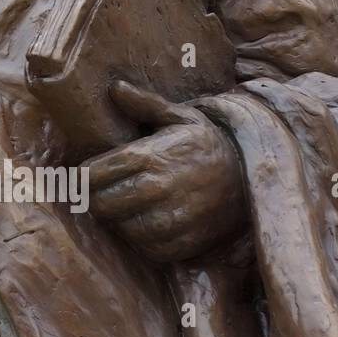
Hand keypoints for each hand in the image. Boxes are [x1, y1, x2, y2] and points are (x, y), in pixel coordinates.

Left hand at [85, 81, 247, 262]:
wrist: (254, 176)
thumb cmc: (208, 144)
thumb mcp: (180, 117)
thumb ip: (144, 104)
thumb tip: (115, 87)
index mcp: (149, 155)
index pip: (91, 175)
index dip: (83, 178)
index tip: (86, 177)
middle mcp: (158, 187)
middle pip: (102, 205)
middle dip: (98, 200)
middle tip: (105, 194)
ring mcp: (173, 218)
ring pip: (122, 229)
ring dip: (121, 222)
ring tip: (129, 208)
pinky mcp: (186, 242)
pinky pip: (148, 249)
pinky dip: (144, 241)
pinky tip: (149, 224)